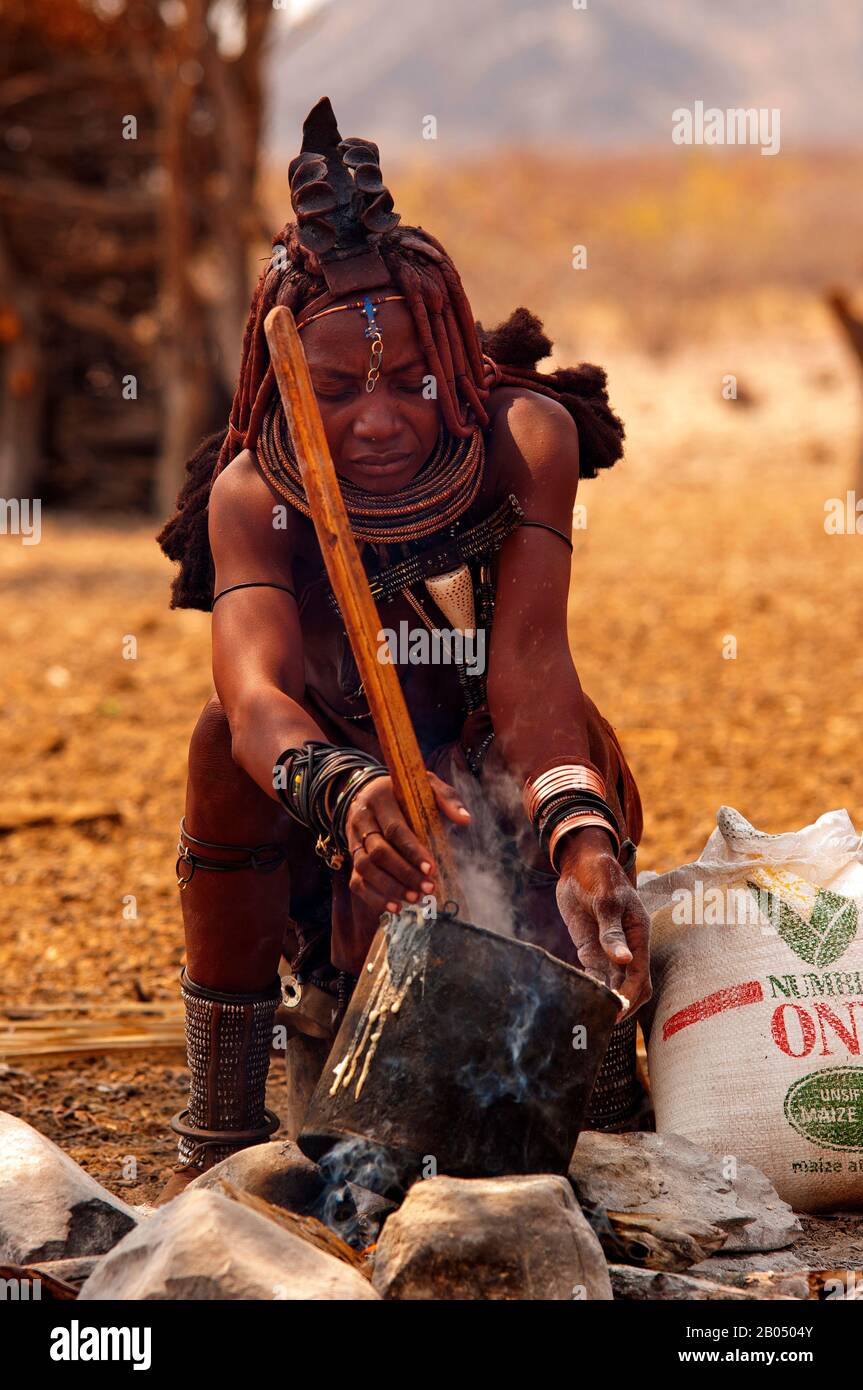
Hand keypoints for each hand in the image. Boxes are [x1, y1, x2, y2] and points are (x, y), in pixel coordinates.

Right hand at [344, 771, 470, 916]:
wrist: (367, 792)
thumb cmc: (403, 791)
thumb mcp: (425, 784)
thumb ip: (446, 798)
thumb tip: (465, 820)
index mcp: (380, 799)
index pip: (395, 829)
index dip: (413, 852)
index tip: (432, 868)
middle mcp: (362, 820)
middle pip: (378, 852)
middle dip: (404, 873)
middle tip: (428, 888)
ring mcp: (353, 840)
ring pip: (364, 868)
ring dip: (390, 888)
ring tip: (415, 899)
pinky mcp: (351, 858)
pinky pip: (357, 881)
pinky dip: (375, 898)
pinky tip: (395, 907)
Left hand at [554, 826, 650, 1017]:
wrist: (580, 863)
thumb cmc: (599, 875)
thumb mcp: (606, 900)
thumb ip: (612, 931)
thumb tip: (624, 960)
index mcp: (638, 934)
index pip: (640, 975)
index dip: (630, 995)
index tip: (617, 1011)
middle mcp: (627, 946)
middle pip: (631, 986)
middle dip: (621, 1005)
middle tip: (601, 1022)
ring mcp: (608, 949)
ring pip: (613, 983)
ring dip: (605, 999)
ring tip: (589, 1017)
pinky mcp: (590, 948)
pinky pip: (593, 974)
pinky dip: (589, 987)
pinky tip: (578, 997)